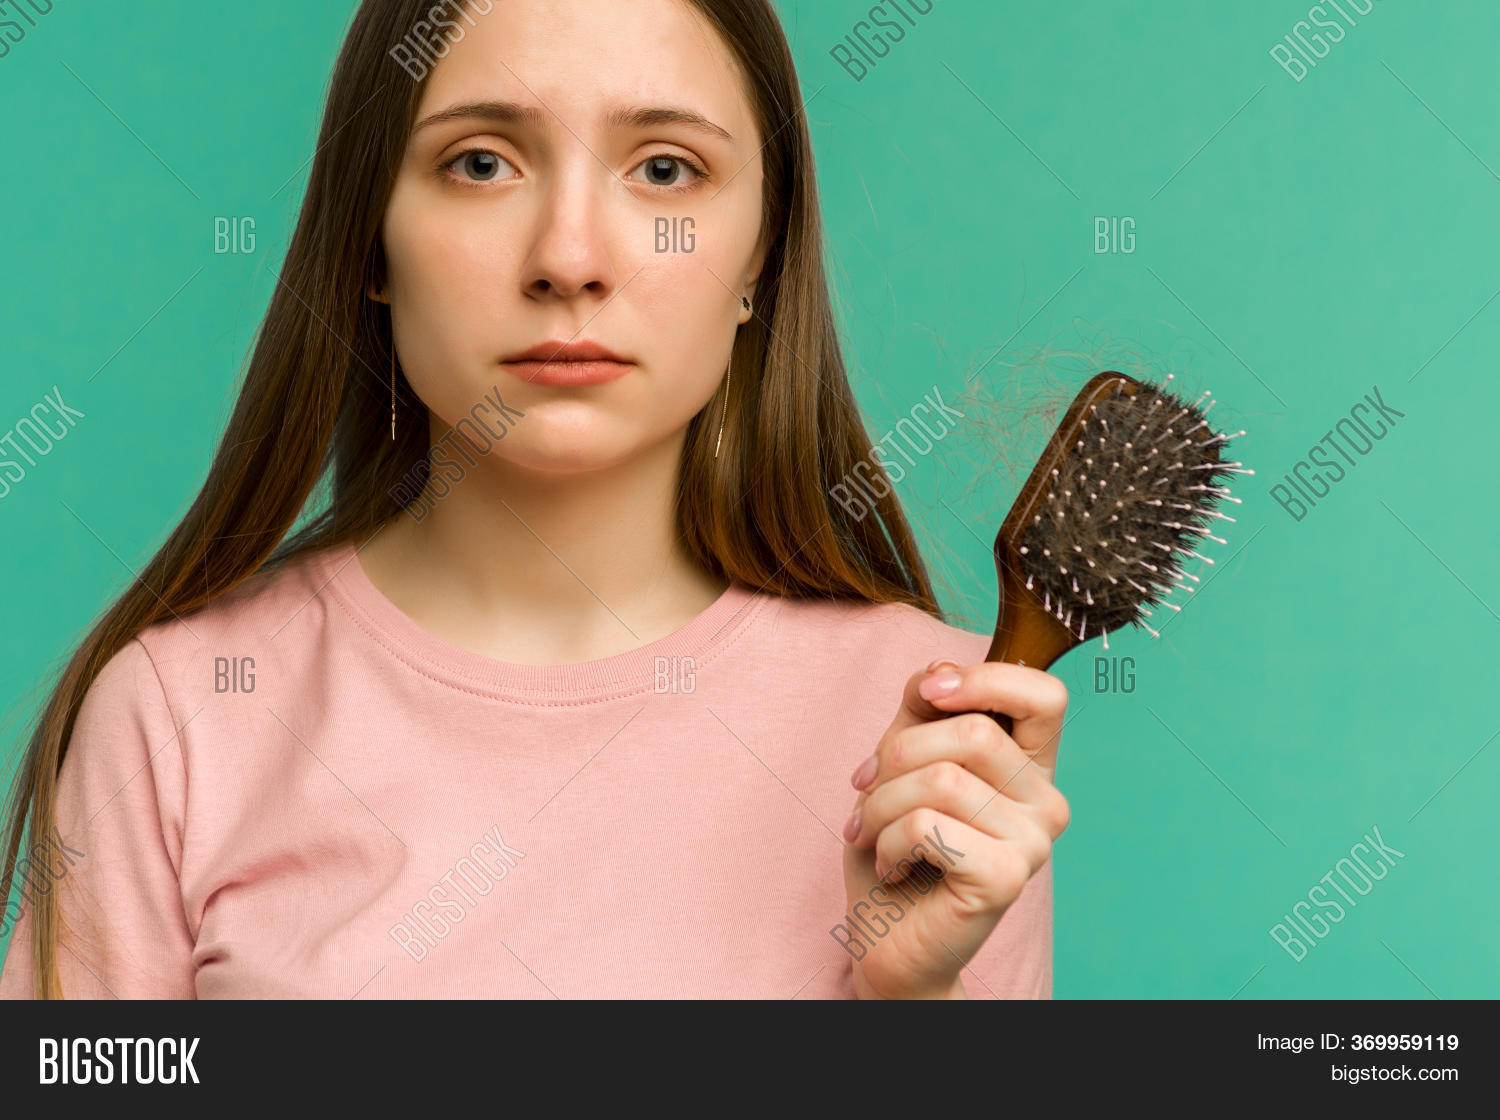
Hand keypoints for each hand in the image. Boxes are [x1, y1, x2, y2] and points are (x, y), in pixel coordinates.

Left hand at [837, 658, 1070, 998]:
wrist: (887, 938)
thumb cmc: (897, 846)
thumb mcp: (902, 761)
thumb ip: (924, 710)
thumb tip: (938, 671)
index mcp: (1029, 767)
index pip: (1046, 695)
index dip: (986, 679)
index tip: (930, 693)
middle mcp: (1046, 802)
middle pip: (972, 732)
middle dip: (896, 754)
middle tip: (866, 789)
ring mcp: (1034, 843)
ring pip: (940, 779)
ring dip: (881, 804)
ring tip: (872, 832)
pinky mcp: (1006, 879)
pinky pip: (926, 826)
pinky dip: (886, 841)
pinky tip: (890, 866)